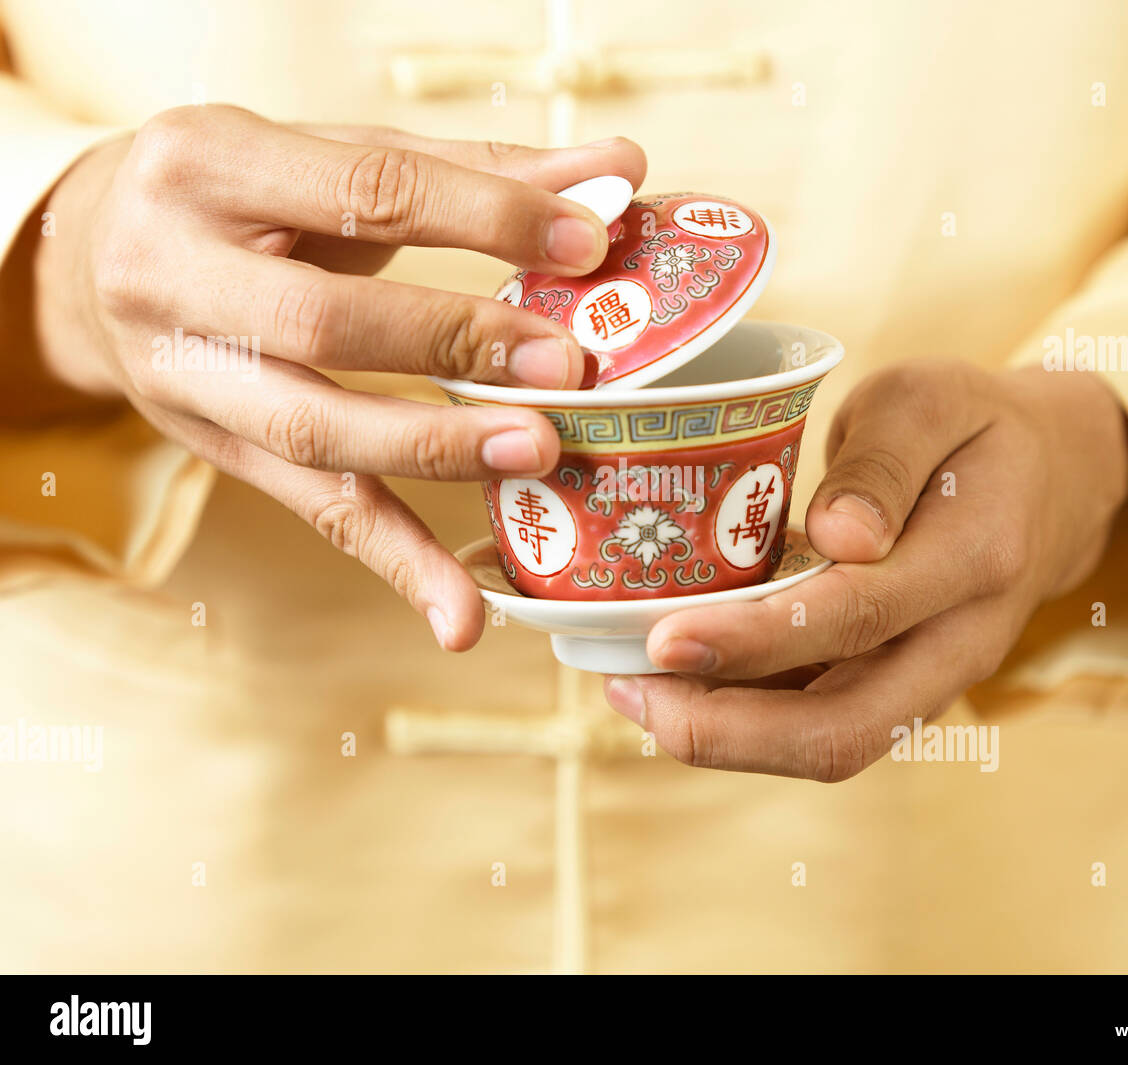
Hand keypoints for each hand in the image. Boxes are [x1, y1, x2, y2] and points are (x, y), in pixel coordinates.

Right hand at [29, 104, 644, 647]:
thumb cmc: (240, 199)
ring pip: (313, 429)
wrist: (96, 258)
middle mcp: (172, 272)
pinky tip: (464, 618)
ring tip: (536, 455)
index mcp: (209, 164)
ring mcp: (184, 376)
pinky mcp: (217, 452)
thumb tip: (621, 170)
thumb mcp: (331, 160)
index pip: (367, 189)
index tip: (586, 240)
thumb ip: (474, 171)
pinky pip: (314, 513)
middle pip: (324, 323)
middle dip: (454, 342)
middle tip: (565, 364)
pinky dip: (397, 565)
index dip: (483, 218)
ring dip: (434, 450)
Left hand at [604, 362, 1127, 779]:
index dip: (757, 639)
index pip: (859, 616)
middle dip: (728, 730)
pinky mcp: (905, 687)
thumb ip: (884, 460)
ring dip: (729, 739)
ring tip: (635, 696)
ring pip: (834, 744)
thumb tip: (838, 537)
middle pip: (846, 729)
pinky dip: (751, 721)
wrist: (1056, 481)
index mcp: (976, 555)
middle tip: (630, 693)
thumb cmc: (975, 427)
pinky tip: (680, 689)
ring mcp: (935, 677)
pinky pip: (828, 724)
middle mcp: (962, 641)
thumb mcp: (931, 398)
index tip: (663, 638)